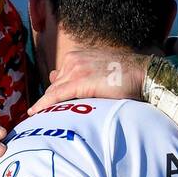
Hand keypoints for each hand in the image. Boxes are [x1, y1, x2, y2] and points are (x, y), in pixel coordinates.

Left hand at [29, 49, 148, 113]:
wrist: (143, 74)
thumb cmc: (128, 76)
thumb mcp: (102, 71)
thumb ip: (85, 76)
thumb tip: (67, 83)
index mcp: (77, 56)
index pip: (59, 78)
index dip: (54, 94)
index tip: (47, 106)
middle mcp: (73, 60)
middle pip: (54, 85)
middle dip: (50, 101)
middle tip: (41, 117)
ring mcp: (75, 70)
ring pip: (53, 91)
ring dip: (46, 105)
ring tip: (38, 120)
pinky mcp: (79, 82)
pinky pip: (55, 96)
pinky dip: (43, 105)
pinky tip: (34, 113)